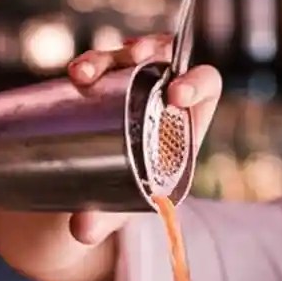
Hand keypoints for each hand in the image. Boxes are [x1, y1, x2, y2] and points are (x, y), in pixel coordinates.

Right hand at [63, 34, 223, 244]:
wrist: (101, 181)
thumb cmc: (132, 192)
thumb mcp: (127, 205)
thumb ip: (108, 219)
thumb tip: (81, 231)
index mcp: (190, 117)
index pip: (207, 84)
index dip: (197, 82)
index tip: (176, 95)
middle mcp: (164, 92)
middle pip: (166, 55)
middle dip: (151, 49)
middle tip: (134, 58)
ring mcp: (133, 81)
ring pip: (127, 54)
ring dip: (109, 57)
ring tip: (84, 74)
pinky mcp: (104, 79)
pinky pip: (100, 62)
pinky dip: (90, 63)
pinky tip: (75, 73)